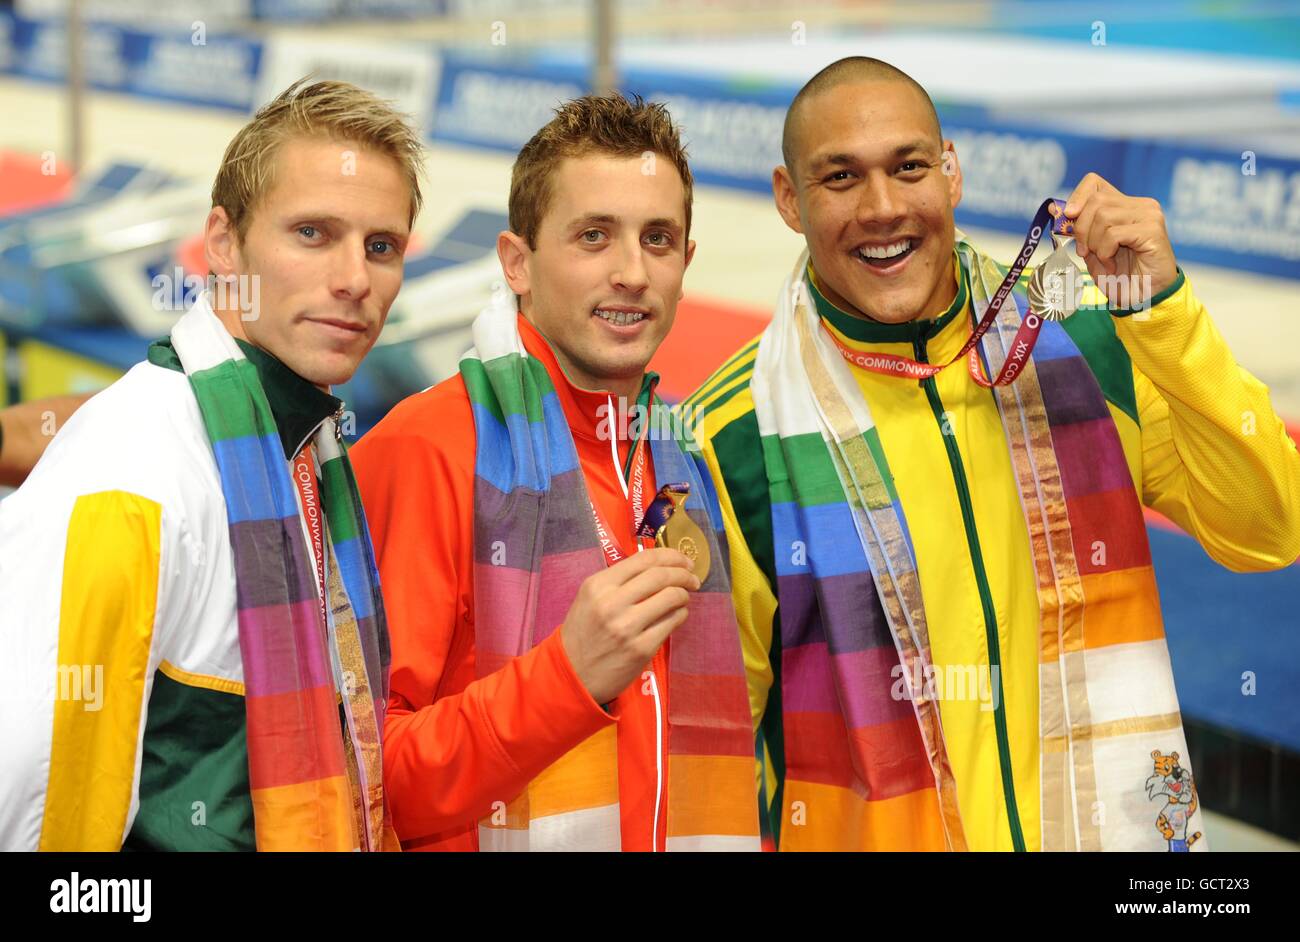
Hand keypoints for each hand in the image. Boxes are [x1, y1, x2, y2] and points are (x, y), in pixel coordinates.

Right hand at [559, 547, 698, 703]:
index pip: (644, 559)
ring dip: (684, 594)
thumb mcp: (590, 598)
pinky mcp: (642, 648)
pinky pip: (672, 622)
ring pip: (671, 597)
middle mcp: (612, 603)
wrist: (573, 674)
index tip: (683, 560)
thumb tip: (657, 568)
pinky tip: (677, 614)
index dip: (670, 556)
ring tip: (684, 597)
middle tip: (692, 577)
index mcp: (598, 585)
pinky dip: (681, 614)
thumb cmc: (583, 633)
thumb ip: (618, 581)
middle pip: (661, 576)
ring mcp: (628, 626)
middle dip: (683, 573)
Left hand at [1064, 173, 1177, 310]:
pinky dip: (1105, 252)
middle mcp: (1139, 205)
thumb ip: (1076, 228)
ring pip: (1103, 216)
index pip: (1094, 183)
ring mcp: (1149, 215)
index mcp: (1123, 205)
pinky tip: (1113, 264)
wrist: (1142, 298)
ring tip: (1104, 260)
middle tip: (1085, 252)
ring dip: (1094, 244)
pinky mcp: (1153, 230)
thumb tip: (1053, 207)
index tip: (1067, 218)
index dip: (1076, 197)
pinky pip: (1114, 233)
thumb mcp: (1090, 249)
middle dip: (1081, 229)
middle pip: (1095, 201)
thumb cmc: (1119, 275)